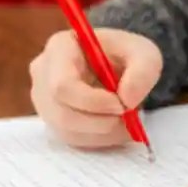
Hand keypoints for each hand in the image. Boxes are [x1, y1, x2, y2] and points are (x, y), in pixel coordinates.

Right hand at [28, 28, 162, 147]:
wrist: (115, 64)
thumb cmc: (125, 54)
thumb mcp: (144, 53)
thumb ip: (143, 71)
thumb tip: (127, 99)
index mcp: (59, 47)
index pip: (63, 85)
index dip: (93, 102)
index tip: (123, 105)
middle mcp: (43, 74)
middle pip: (62, 113)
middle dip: (100, 122)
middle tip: (128, 119)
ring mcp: (43, 100)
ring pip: (66, 130)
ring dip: (102, 134)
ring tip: (127, 124)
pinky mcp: (51, 119)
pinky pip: (70, 139)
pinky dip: (98, 139)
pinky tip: (115, 128)